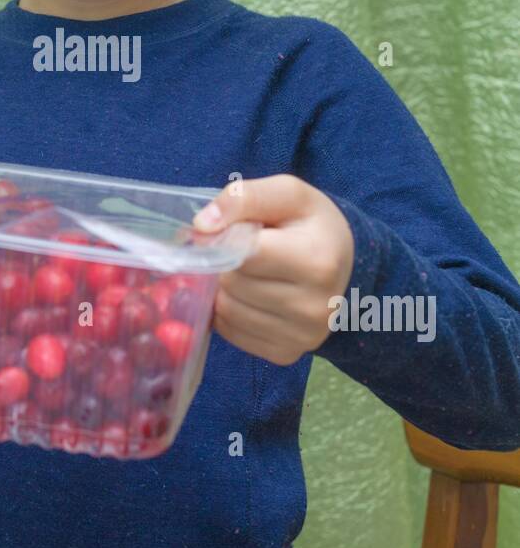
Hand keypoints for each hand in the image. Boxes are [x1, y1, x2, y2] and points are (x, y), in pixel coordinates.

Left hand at [192, 175, 354, 365]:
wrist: (345, 265)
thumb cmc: (311, 225)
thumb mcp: (288, 193)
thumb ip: (244, 198)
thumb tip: (202, 226)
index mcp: (317, 261)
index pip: (244, 254)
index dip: (226, 238)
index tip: (232, 230)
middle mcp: (314, 306)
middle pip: (232, 284)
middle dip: (225, 263)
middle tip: (242, 252)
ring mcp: (302, 336)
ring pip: (227, 311)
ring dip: (224, 289)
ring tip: (246, 273)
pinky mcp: (287, 354)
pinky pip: (232, 333)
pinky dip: (229, 313)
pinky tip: (248, 296)